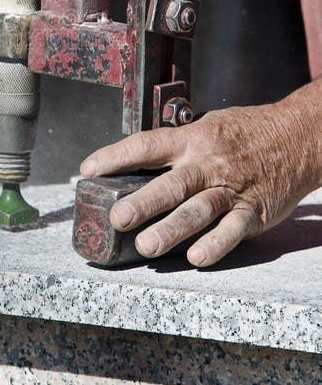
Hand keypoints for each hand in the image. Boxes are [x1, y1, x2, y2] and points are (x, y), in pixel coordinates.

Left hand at [80, 87, 320, 266]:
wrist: (296, 137)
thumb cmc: (244, 133)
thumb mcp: (206, 127)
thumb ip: (175, 147)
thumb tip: (133, 163)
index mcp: (191, 139)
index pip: (146, 145)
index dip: (115, 156)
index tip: (88, 171)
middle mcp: (208, 163)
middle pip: (171, 184)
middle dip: (142, 203)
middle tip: (116, 219)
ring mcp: (230, 188)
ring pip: (198, 210)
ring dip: (172, 229)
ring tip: (147, 246)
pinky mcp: (253, 210)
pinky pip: (232, 229)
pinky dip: (216, 244)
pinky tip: (197, 257)